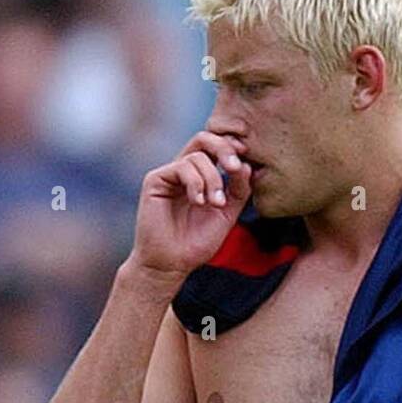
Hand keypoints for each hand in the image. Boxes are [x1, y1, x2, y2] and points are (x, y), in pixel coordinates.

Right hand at [129, 129, 252, 296]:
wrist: (172, 263)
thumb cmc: (197, 242)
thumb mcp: (227, 215)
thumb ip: (238, 191)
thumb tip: (246, 165)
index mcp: (201, 176)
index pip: (216, 148)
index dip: (232, 147)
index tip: (245, 159)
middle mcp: (184, 171)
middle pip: (204, 139)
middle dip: (224, 149)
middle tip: (235, 167)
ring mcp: (169, 174)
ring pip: (197, 156)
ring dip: (212, 179)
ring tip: (214, 204)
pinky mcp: (155, 180)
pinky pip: (181, 167)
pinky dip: (196, 183)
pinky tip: (198, 203)